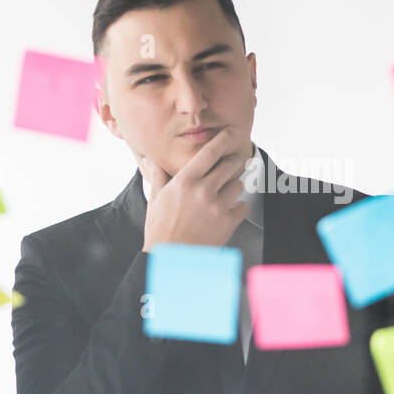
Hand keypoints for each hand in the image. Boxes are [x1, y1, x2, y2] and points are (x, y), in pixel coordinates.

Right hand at [140, 128, 250, 250]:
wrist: (171, 260)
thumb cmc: (160, 230)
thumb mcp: (155, 200)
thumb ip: (158, 177)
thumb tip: (150, 160)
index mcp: (185, 181)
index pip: (210, 152)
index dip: (224, 139)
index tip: (231, 132)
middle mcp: (203, 191)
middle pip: (230, 165)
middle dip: (232, 162)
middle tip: (232, 162)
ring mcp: (217, 207)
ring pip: (238, 185)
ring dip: (234, 186)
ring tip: (225, 191)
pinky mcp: (228, 223)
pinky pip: (243, 207)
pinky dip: (238, 207)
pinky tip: (228, 210)